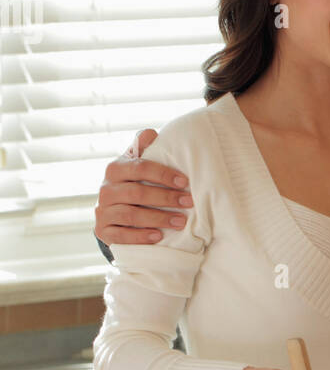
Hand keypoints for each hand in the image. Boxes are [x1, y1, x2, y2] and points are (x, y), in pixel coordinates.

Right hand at [95, 129, 193, 244]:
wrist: (114, 213)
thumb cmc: (134, 184)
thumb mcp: (137, 164)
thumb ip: (143, 149)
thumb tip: (151, 133)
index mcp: (115, 169)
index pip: (139, 167)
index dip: (163, 174)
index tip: (185, 182)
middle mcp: (105, 189)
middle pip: (137, 193)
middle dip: (166, 198)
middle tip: (188, 202)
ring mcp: (102, 211)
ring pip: (131, 215)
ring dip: (158, 219)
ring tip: (180, 222)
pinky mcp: (103, 231)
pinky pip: (121, 236)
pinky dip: (141, 236)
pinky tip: (158, 236)